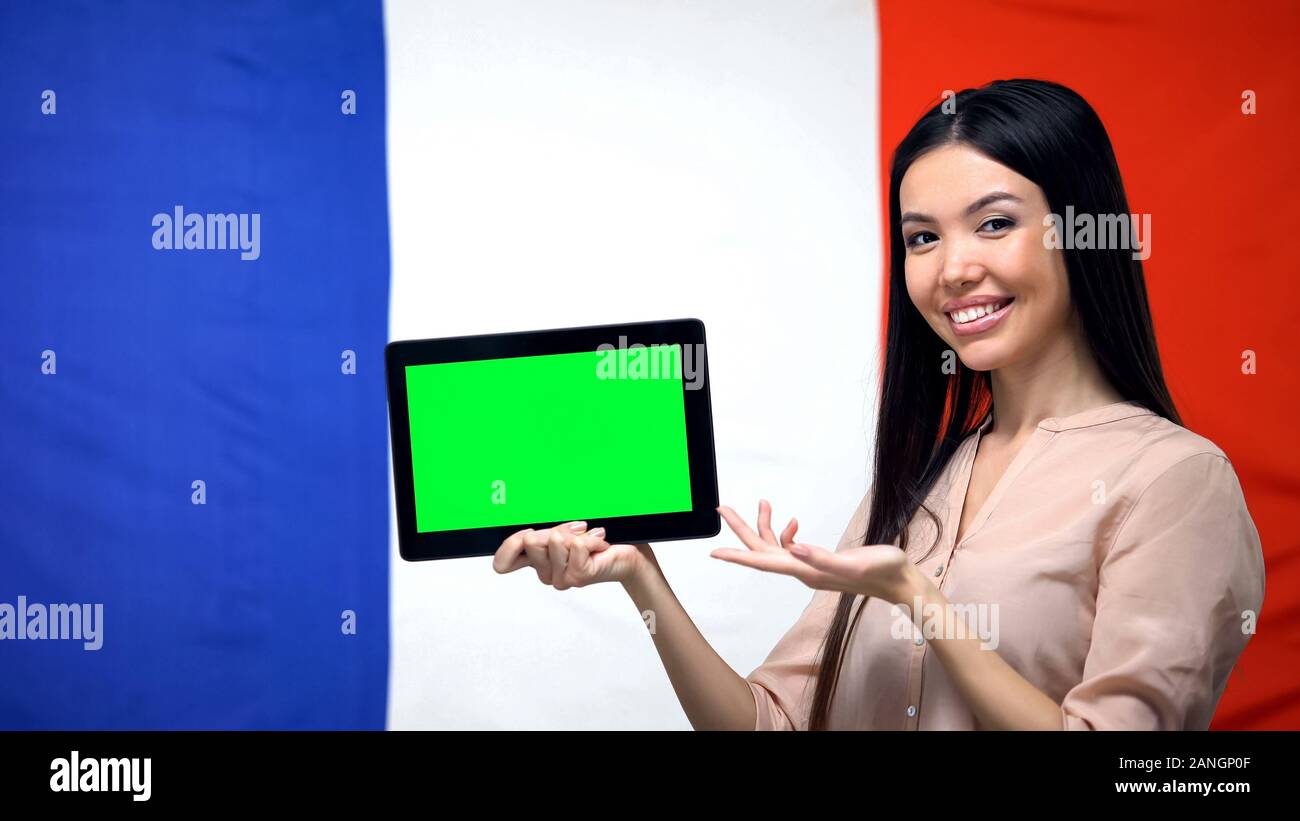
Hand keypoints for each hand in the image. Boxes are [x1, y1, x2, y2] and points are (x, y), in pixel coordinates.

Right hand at [492, 521, 648, 589]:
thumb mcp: (563, 533)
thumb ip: (542, 534)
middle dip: (555, 528)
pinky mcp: (578, 575)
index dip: (508, 547)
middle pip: (531, 541)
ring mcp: (561, 578)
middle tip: (575, 533)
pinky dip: (591, 538)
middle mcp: (546, 573)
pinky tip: (599, 544)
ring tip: (588, 539)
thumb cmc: (597, 543)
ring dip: (575, 533)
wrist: (628, 555)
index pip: (503, 562)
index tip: (528, 533)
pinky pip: (576, 546)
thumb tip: (525, 534)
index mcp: (538, 562)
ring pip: (555, 541)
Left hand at [710, 500, 919, 604]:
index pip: (763, 562)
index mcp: (806, 571)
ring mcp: (808, 566)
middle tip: (722, 509)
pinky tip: (793, 520)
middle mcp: (802, 570)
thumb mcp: (852, 563)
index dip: (737, 556)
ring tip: (761, 502)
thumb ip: (823, 558)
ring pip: (775, 546)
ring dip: (765, 525)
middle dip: (741, 529)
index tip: (714, 552)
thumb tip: (795, 548)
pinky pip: (791, 545)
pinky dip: (786, 531)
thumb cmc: (880, 571)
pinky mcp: (817, 560)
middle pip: (761, 550)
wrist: (898, 580)